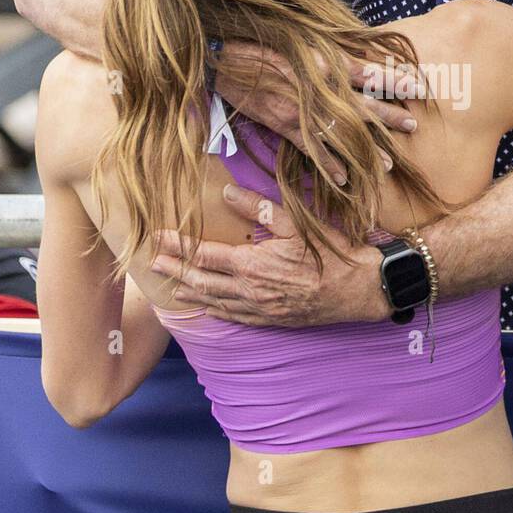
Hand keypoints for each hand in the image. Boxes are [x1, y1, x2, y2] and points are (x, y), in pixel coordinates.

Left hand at [151, 184, 391, 326]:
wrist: (361, 289)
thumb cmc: (333, 253)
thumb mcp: (298, 224)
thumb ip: (261, 208)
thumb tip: (228, 192)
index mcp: (254, 264)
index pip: (205, 254)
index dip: (179, 246)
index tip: (158, 238)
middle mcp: (251, 290)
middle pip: (202, 281)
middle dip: (175, 270)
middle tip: (152, 263)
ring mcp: (261, 309)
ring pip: (215, 302)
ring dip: (190, 292)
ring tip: (170, 285)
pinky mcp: (273, 320)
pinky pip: (235, 318)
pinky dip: (215, 312)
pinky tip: (207, 308)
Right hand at [214, 40, 424, 187]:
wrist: (224, 56)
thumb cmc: (263, 42)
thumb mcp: (300, 38)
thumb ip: (330, 49)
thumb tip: (357, 54)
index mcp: (323, 62)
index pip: (366, 72)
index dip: (393, 80)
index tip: (418, 87)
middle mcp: (316, 88)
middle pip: (360, 105)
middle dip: (388, 117)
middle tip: (413, 126)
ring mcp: (301, 109)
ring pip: (340, 133)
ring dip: (365, 149)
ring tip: (388, 163)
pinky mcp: (283, 123)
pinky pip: (310, 148)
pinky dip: (327, 165)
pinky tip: (343, 178)